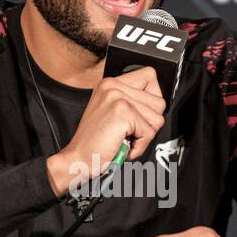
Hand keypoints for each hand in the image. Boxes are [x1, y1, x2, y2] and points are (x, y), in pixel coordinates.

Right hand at [46, 67, 165, 196]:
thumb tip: (157, 102)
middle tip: (129, 132)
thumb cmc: (95, 142)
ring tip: (125, 138)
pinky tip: (123, 145)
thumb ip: (132, 101)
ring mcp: (117, 97)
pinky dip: (140, 146)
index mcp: (110, 83)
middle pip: (159, 101)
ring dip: (144, 135)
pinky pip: (149, 132)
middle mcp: (112, 85)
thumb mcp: (111, 112)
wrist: (77, 159)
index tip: (139, 115)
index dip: (152, 100)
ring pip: (157, 117)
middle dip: (149, 122)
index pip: (150, 76)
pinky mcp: (122, 113)